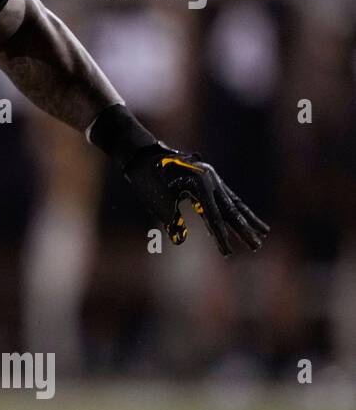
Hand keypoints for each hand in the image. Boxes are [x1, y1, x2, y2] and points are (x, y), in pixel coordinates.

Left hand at [122, 143, 269, 254]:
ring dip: (248, 220)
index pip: (214, 217)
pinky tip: (249, 218)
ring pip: (234, 203)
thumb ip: (171, 217)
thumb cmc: (147, 178)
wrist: (145, 155)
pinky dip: (239, 210)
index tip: (228, 254)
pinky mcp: (211, 181)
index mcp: (199, 184)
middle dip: (244, 230)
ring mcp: (212, 180)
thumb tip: (179, 239)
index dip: (221, 237)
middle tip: (257, 247)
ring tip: (264, 234)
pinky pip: (229, 198)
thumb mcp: (156, 197)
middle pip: (230, 210)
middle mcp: (210, 181)